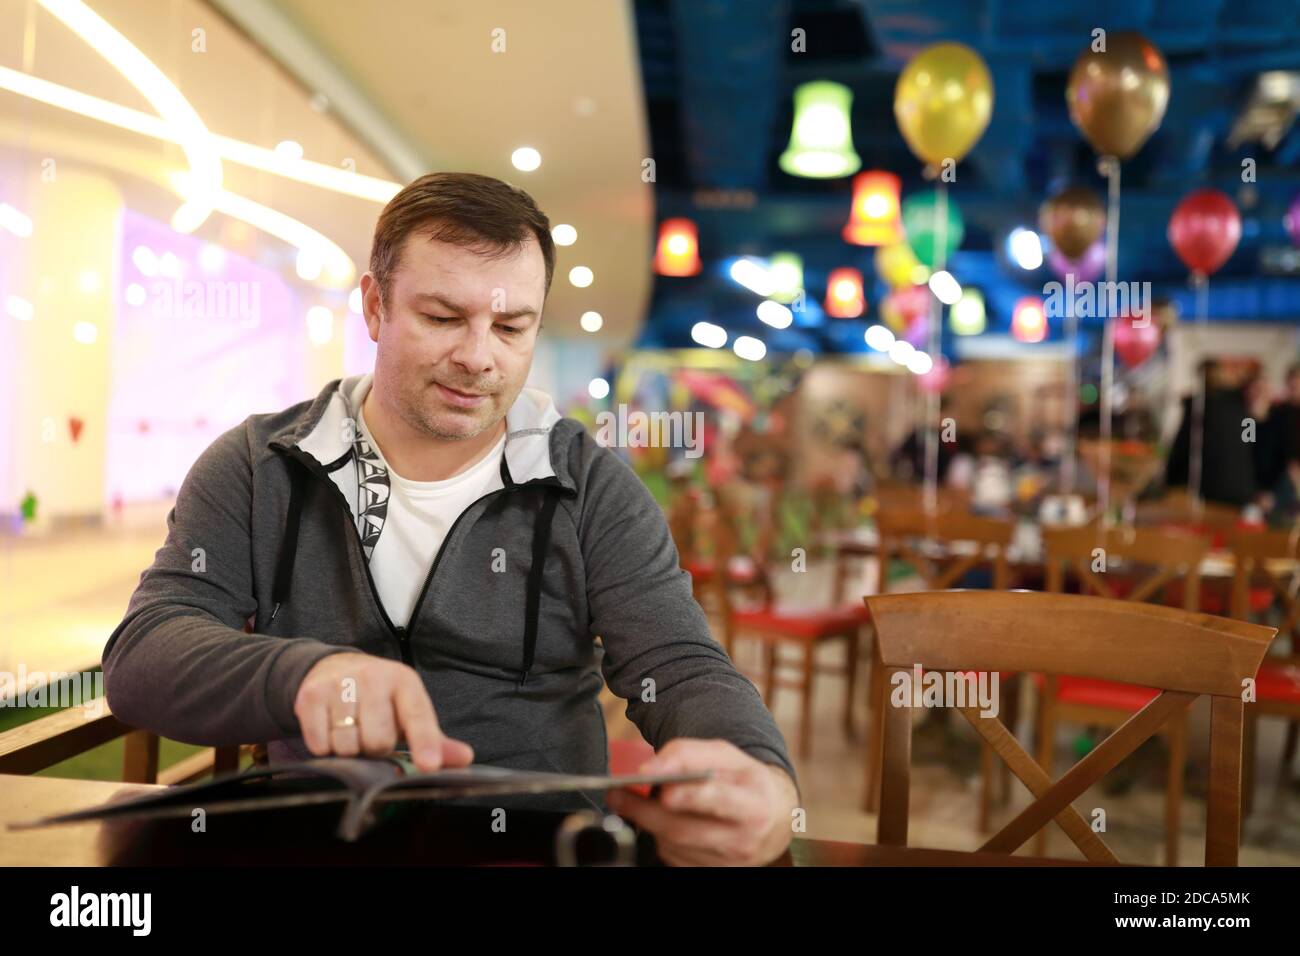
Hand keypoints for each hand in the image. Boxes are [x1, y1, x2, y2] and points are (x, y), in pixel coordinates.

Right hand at [293, 652, 473, 771]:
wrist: (334, 668)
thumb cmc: (380, 698)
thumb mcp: (408, 710)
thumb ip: (434, 738)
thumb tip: (465, 758)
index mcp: (405, 682)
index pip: (417, 716)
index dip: (424, 743)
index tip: (429, 765)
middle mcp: (374, 677)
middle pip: (378, 741)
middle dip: (375, 749)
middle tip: (372, 733)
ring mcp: (340, 684)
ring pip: (347, 746)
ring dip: (349, 749)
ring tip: (351, 729)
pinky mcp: (311, 695)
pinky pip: (319, 744)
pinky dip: (324, 746)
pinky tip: (330, 728)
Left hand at [605, 738, 798, 865]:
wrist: (773, 818)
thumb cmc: (745, 781)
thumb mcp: (727, 755)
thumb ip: (688, 753)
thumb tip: (649, 769)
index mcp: (754, 802)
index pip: (719, 799)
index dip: (689, 796)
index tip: (663, 789)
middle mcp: (744, 838)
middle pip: (684, 829)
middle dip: (645, 811)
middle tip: (618, 795)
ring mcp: (729, 862)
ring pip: (673, 845)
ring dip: (651, 823)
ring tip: (638, 803)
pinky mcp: (714, 874)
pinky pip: (674, 858)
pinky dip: (661, 838)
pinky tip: (665, 822)